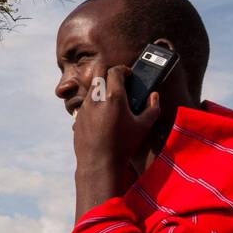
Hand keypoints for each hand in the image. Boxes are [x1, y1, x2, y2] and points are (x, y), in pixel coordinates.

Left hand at [72, 65, 161, 218]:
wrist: (99, 163)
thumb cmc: (123, 145)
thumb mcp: (143, 127)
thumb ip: (153, 108)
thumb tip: (154, 96)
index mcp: (114, 97)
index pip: (115, 70)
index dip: (123, 69)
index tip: (129, 74)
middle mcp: (96, 98)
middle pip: (98, 71)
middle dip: (109, 71)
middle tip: (119, 79)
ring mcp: (84, 107)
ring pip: (92, 86)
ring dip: (102, 86)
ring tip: (112, 97)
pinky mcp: (78, 116)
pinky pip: (86, 101)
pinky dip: (95, 101)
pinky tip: (103, 113)